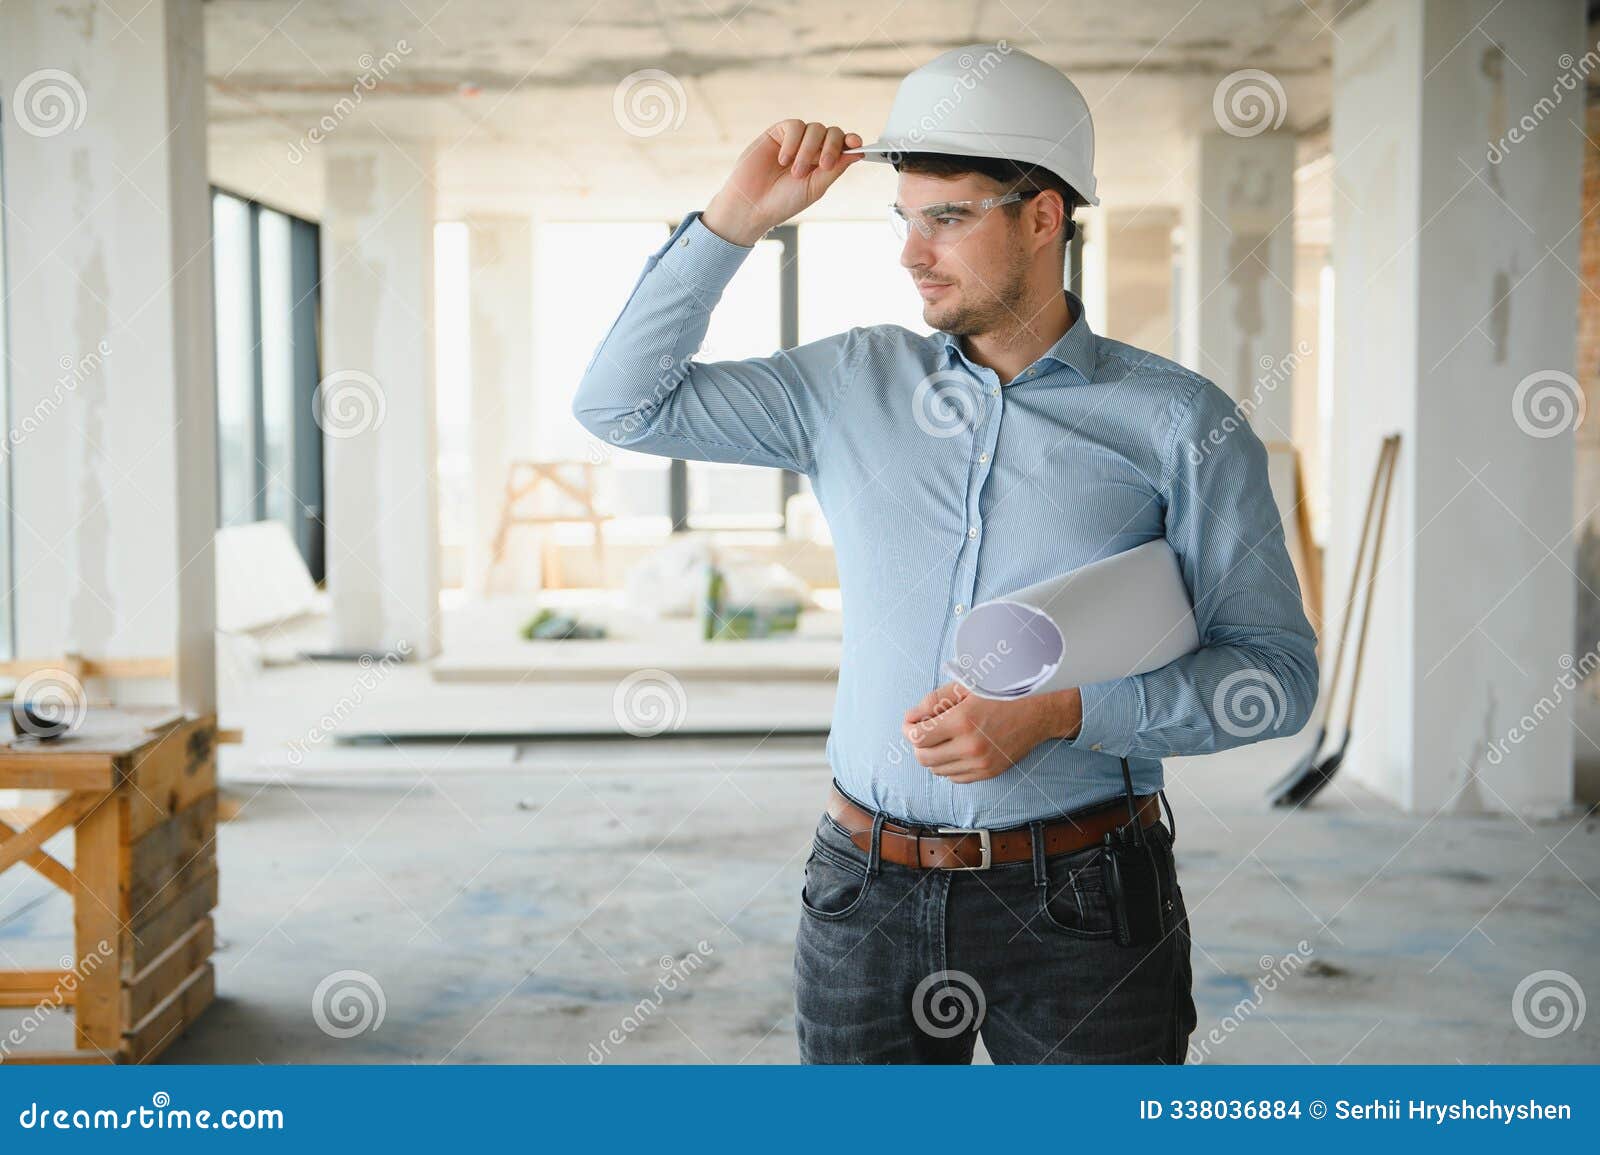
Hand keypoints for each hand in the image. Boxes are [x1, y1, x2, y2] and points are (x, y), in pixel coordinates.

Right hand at [702, 120, 863, 245]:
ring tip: (795, 171)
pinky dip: (792, 143)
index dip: (851, 141)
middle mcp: (812, 149)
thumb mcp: (816, 188)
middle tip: (823, 165)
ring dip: (808, 150)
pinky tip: (783, 160)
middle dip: (831, 147)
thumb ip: (835, 168)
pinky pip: (795, 126)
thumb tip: (857, 152)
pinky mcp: (778, 133)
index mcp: (824, 163)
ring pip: (815, 129)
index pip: (843, 145)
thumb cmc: (783, 202)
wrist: (753, 204)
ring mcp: (796, 140)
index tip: (856, 144)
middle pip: (832, 133)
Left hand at [901, 683, 1082, 783]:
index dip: (908, 730)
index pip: (918, 737)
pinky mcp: (989, 773)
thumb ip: (933, 702)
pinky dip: (948, 766)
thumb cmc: (1001, 692)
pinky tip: (954, 750)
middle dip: (917, 744)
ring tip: (940, 738)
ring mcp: (981, 763)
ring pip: (937, 770)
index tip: (911, 723)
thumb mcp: (965, 687)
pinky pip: (955, 778)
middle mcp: (971, 746)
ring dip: (932, 755)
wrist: (1038, 711)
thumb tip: (909, 719)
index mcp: (963, 721)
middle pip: (923, 757)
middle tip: (923, 730)